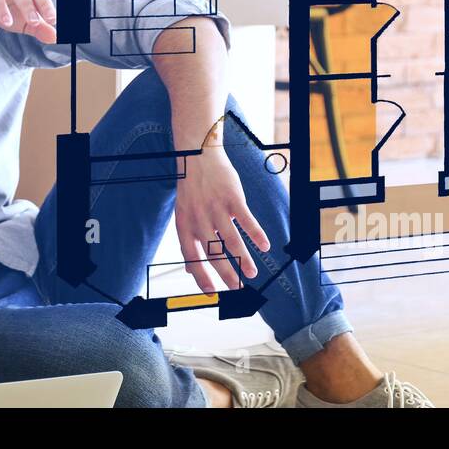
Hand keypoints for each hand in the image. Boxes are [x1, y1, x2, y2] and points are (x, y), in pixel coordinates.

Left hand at [175, 144, 270, 292]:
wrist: (197, 155)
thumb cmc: (192, 188)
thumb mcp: (184, 214)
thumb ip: (188, 241)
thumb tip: (188, 270)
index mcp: (185, 225)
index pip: (191, 257)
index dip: (201, 276)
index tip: (211, 293)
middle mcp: (199, 219)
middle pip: (213, 253)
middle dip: (226, 274)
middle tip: (237, 290)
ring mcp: (216, 208)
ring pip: (231, 240)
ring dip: (243, 259)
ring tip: (252, 274)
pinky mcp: (232, 197)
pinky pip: (246, 220)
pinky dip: (256, 234)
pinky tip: (264, 246)